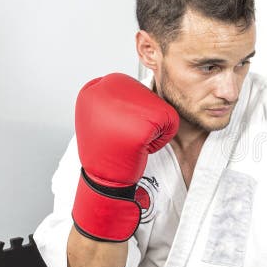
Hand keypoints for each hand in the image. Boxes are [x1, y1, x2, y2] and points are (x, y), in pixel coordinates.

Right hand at [71, 73, 178, 240]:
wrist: (104, 179)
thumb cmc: (107, 152)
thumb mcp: (103, 118)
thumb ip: (118, 101)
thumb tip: (138, 92)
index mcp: (94, 87)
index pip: (132, 92)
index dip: (129, 116)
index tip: (114, 130)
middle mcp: (108, 88)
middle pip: (149, 98)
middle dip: (143, 121)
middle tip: (124, 137)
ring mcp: (128, 103)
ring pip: (162, 109)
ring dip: (153, 129)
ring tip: (131, 141)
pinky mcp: (145, 118)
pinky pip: (171, 122)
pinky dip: (162, 139)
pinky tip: (140, 147)